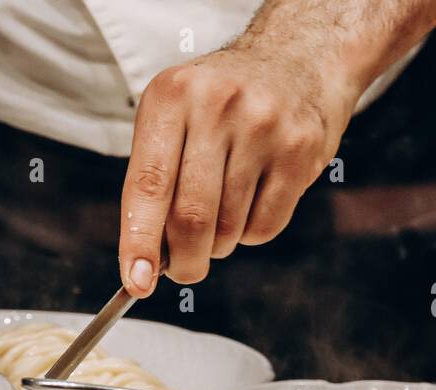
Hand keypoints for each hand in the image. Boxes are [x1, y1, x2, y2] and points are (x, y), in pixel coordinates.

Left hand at [119, 42, 355, 295]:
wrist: (297, 59)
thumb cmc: (219, 104)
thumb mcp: (173, 118)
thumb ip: (153, 182)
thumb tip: (145, 263)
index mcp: (170, 98)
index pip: (147, 186)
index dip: (139, 243)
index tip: (136, 283)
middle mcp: (215, 106)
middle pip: (191, 218)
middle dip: (184, 261)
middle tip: (184, 269)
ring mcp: (262, 126)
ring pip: (228, 230)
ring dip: (219, 244)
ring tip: (224, 211)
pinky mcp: (299, 149)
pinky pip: (264, 227)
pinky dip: (250, 234)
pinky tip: (253, 201)